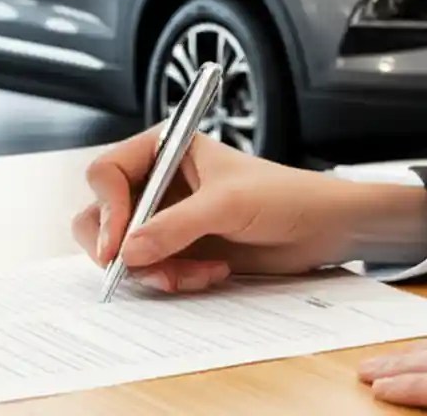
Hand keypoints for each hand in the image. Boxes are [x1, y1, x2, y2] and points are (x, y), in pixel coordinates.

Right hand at [72, 126, 426, 291]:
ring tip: (195, 273)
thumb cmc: (284, 195)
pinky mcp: (180, 248)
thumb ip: (174, 226)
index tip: (117, 245)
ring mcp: (167, 217)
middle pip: (103, 214)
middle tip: (137, 270)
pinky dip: (175, 278)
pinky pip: (153, 269)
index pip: (107, 174)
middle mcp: (159, 181)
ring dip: (155, 269)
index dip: (107, 209)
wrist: (324, 228)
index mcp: (165, 148)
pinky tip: (213, 272)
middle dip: (120, 247)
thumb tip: (127, 251)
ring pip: (126, 250)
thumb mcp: (227, 205)